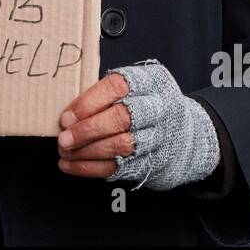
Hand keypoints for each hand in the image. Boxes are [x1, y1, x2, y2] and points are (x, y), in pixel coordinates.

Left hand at [56, 58, 220, 190]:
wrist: (186, 134)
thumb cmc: (147, 105)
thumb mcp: (134, 86)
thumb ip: (105, 94)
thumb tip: (68, 115)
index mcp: (150, 82)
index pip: (116, 88)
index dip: (88, 103)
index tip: (66, 116)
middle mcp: (158, 108)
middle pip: (120, 118)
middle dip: (87, 130)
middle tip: (63, 138)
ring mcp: (158, 137)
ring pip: (119, 146)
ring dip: (86, 152)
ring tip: (65, 152)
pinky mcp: (152, 162)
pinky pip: (117, 167)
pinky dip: (90, 168)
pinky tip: (71, 165)